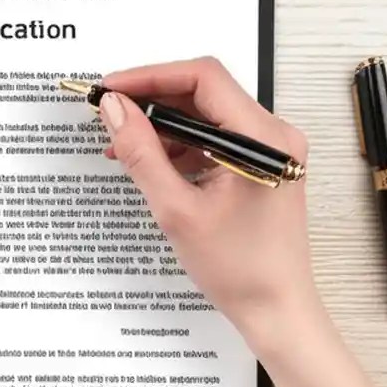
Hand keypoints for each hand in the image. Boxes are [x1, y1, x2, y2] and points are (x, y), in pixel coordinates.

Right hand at [100, 57, 310, 332]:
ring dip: (163, 123)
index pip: (202, 78)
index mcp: (262, 138)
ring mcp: (269, 149)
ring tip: (122, 143)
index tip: (113, 89)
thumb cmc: (240, 269)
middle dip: (152, 99)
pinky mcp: (261, 163)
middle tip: (110, 112)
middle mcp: (273, 135)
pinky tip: (150, 160)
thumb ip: (142, 152)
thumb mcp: (177, 209)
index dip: (151, 76)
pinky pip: (215, 136)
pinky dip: (180, 142)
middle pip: (204, 91)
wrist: (276, 310)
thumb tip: (115, 110)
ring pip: (206, 114)